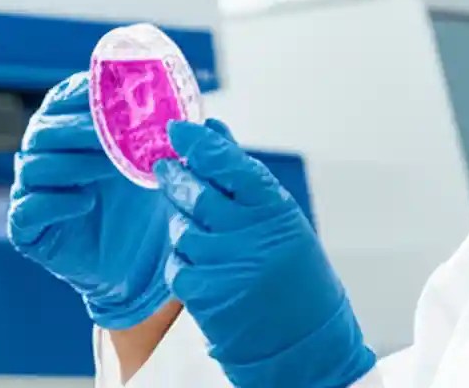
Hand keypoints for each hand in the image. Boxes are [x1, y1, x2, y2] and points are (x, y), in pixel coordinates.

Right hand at [8, 72, 172, 328]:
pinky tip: (87, 202)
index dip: (82, 92)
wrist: (144, 268)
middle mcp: (46, 155)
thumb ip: (184, 142)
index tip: (109, 93)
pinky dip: (55, 202)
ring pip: (34, 165)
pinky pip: (27, 209)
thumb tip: (207, 121)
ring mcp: (34, 192)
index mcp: (73, 130)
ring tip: (110, 167)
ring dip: (73, 162)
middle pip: (44, 128)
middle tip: (114, 133)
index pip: (63, 98)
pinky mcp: (28, 230)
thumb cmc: (154, 207)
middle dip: (81, 128)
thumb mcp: (173, 168)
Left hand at [155, 120, 376, 387]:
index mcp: (275, 209)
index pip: (229, 163)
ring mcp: (227, 265)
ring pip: (181, 229)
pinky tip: (196, 261)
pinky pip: (176, 264)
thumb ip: (242, 175)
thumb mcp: (280, 218)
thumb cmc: (292, 270)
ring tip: (194, 226)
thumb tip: (212, 128)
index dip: (199, 143)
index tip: (178, 129)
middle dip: (175, 176)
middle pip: (197, 194)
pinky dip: (180, 259)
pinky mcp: (206, 295)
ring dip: (180, 222)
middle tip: (165, 166)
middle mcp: (251, 234)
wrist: (303, 339)